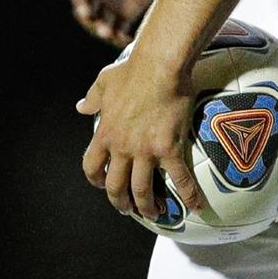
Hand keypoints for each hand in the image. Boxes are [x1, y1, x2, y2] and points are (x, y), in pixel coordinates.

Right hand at [67, 0, 175, 45]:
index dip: (80, 1)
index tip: (87, 13)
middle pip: (87, 9)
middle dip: (92, 23)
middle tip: (104, 31)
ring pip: (103, 20)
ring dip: (106, 32)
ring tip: (118, 39)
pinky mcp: (131, 5)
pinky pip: (121, 25)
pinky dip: (121, 35)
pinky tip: (129, 41)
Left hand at [77, 50, 202, 219]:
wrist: (159, 66)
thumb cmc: (132, 70)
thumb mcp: (104, 82)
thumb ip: (92, 98)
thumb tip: (81, 107)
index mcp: (106, 133)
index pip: (92, 166)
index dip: (96, 180)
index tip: (103, 184)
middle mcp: (122, 147)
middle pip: (116, 186)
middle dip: (120, 202)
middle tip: (128, 209)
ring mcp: (145, 151)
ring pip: (142, 190)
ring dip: (147, 207)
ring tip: (155, 212)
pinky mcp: (169, 149)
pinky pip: (180, 179)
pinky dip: (189, 196)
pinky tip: (197, 207)